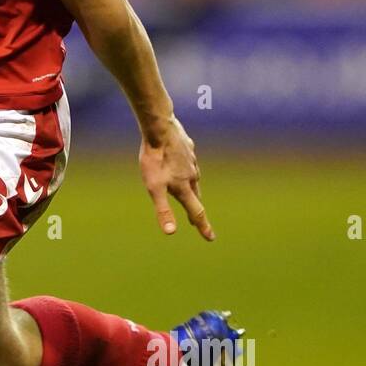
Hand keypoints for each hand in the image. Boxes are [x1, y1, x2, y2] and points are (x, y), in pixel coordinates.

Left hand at [138, 120, 214, 241]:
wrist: (160, 128)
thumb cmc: (155, 159)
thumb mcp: (154, 188)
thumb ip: (163, 210)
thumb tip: (171, 232)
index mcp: (184, 187)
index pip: (196, 212)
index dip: (203, 227)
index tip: (210, 238)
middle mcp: (192, 175)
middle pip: (196, 196)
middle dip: (195, 209)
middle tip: (196, 221)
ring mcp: (191, 160)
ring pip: (193, 178)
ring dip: (192, 189)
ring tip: (189, 193)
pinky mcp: (188, 147)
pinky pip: (189, 161)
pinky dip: (187, 168)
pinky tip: (182, 164)